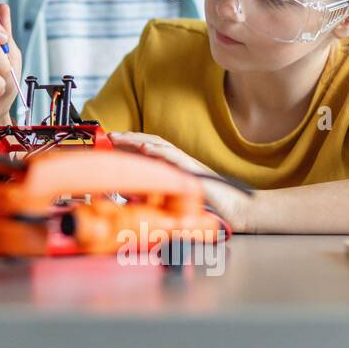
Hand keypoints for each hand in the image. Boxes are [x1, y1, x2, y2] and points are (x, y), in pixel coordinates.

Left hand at [108, 131, 251, 230]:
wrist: (239, 212)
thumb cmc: (209, 209)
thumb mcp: (174, 201)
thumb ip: (154, 196)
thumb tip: (128, 198)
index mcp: (175, 168)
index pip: (149, 150)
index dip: (130, 144)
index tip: (111, 142)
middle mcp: (181, 163)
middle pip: (152, 144)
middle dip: (130, 138)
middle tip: (110, 135)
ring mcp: (189, 165)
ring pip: (161, 146)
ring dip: (139, 140)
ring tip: (122, 137)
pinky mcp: (197, 173)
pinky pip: (177, 159)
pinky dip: (160, 152)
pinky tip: (146, 149)